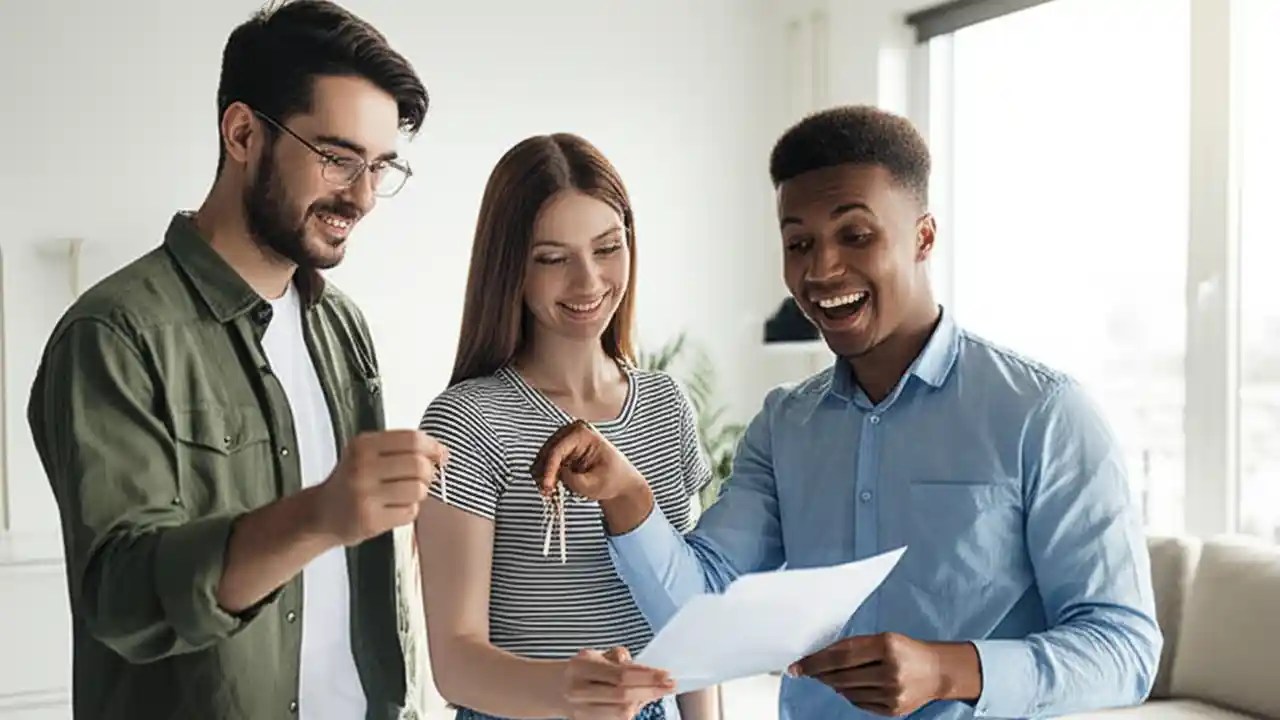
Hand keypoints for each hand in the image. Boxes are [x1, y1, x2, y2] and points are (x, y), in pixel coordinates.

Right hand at [314, 430, 447, 545]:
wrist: (321, 514)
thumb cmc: (350, 481)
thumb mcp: (366, 453)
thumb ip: (400, 447)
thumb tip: (441, 451)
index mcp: (362, 445)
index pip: (412, 439)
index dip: (433, 446)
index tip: (440, 454)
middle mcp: (361, 468)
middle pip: (418, 465)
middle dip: (428, 472)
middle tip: (423, 477)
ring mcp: (365, 496)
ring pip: (418, 490)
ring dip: (419, 493)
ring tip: (405, 494)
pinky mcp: (370, 521)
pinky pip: (410, 512)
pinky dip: (409, 511)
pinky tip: (393, 508)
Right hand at [531, 420, 644, 501]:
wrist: (619, 482)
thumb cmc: (612, 480)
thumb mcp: (595, 484)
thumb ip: (574, 480)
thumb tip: (558, 474)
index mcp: (583, 433)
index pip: (558, 450)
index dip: (549, 469)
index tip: (547, 486)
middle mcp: (571, 431)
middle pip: (547, 452)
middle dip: (544, 473)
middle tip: (546, 492)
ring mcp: (565, 440)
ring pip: (543, 458)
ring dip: (543, 476)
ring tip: (549, 493)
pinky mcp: (561, 451)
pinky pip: (546, 463)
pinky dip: (546, 476)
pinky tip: (551, 488)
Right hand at [562, 647, 674, 719]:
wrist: (557, 689)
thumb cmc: (583, 669)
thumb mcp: (596, 655)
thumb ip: (618, 657)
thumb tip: (642, 668)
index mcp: (581, 668)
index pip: (620, 674)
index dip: (646, 676)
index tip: (666, 674)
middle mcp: (579, 692)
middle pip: (623, 696)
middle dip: (650, 691)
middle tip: (670, 684)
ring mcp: (582, 712)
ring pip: (621, 713)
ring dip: (643, 702)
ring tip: (655, 691)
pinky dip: (632, 711)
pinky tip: (640, 701)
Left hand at [789, 633, 980, 716]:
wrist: (938, 671)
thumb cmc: (906, 650)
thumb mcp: (883, 638)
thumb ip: (853, 647)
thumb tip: (819, 659)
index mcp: (886, 646)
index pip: (840, 655)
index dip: (814, 662)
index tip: (797, 666)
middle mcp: (890, 671)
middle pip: (841, 676)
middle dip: (819, 674)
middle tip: (806, 670)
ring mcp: (892, 694)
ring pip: (847, 692)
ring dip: (835, 684)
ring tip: (832, 676)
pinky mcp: (893, 710)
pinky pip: (859, 704)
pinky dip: (850, 695)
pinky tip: (852, 686)